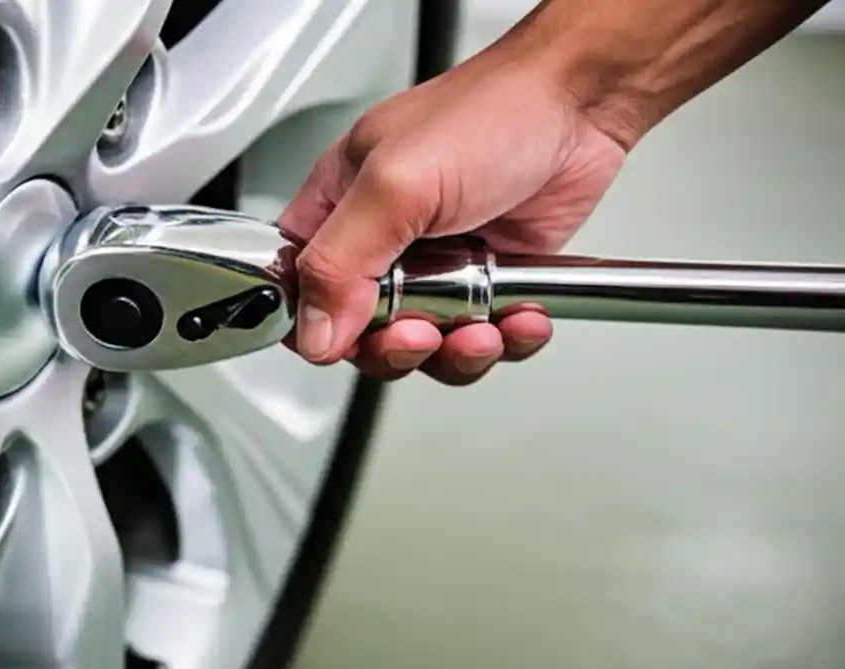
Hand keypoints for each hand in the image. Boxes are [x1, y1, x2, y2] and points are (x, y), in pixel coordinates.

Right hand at [279, 51, 627, 382]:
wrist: (582, 105)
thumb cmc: (493, 112)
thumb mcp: (396, 184)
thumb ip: (341, 262)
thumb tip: (316, 334)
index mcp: (338, 207)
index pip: (298, 288)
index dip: (316, 327)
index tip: (351, 336)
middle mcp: (381, 240)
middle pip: (361, 334)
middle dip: (397, 347)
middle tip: (423, 331)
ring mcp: (435, 265)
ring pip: (425, 347)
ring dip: (456, 352)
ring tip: (483, 325)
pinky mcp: (486, 281)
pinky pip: (481, 339)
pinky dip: (506, 340)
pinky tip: (520, 314)